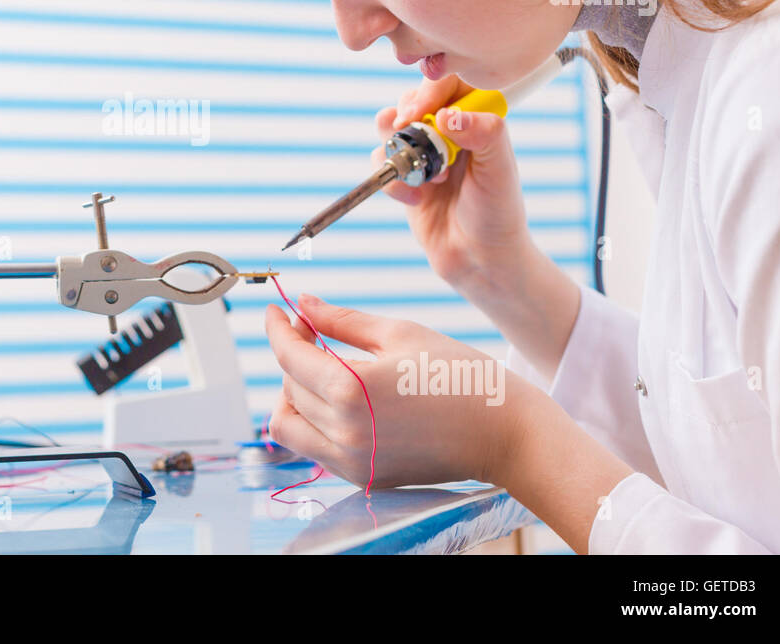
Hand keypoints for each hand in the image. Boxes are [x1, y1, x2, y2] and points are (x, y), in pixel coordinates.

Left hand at [265, 293, 529, 488]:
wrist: (503, 433)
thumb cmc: (458, 375)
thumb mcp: (399, 334)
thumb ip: (341, 320)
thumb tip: (302, 303)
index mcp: (350, 390)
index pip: (289, 356)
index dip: (277, 329)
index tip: (276, 312)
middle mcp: (344, 432)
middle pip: (288, 387)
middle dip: (293, 354)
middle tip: (313, 331)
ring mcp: (351, 461)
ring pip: (289, 425)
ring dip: (294, 393)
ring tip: (320, 369)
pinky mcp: (362, 477)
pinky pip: (314, 449)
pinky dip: (312, 422)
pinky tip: (337, 398)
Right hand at [374, 75, 531, 290]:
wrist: (479, 261)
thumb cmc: (498, 214)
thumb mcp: (500, 171)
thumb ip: (484, 134)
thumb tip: (447, 115)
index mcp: (479, 121)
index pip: (451, 82)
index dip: (431, 89)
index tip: (422, 112)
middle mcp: (450, 132)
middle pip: (414, 98)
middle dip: (408, 114)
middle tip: (408, 131)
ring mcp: (424, 153)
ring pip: (390, 124)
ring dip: (398, 145)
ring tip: (422, 172)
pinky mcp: (404, 176)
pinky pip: (380, 161)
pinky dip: (391, 180)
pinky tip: (415, 199)